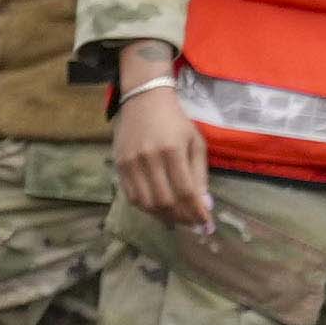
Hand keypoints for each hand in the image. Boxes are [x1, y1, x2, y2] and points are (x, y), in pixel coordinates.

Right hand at [111, 72, 210, 230]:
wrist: (144, 101)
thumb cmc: (175, 121)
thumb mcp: (195, 143)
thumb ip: (199, 174)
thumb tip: (203, 204)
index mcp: (172, 150)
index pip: (185, 191)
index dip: (196, 211)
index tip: (206, 223)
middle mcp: (149, 158)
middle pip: (165, 201)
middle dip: (182, 217)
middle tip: (192, 223)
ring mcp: (131, 163)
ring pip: (146, 203)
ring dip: (164, 216)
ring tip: (176, 218)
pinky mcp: (119, 166)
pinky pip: (131, 196)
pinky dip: (146, 208)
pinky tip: (158, 209)